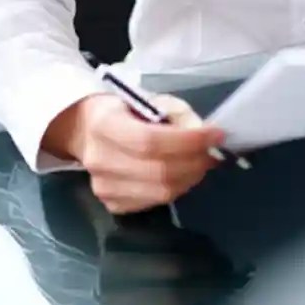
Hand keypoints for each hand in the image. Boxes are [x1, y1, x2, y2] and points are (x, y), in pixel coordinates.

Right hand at [43, 93, 224, 213]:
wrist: (88, 132)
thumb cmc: (127, 112)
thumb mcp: (153, 101)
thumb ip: (180, 116)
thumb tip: (203, 137)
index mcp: (105, 125)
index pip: (149, 141)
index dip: (187, 141)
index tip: (216, 134)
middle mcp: (99, 160)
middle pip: (158, 172)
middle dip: (195, 162)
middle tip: (213, 152)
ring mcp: (103, 187)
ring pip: (160, 192)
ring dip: (191, 178)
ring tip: (202, 163)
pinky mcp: (111, 204)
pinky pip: (154, 203)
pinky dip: (176, 189)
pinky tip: (182, 175)